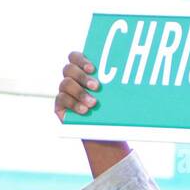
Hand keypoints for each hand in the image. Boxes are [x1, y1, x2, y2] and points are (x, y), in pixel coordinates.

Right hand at [55, 50, 131, 177]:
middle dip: (82, 76)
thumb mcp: (115, 96)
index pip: (74, 57)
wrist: (104, 133)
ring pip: (65, 83)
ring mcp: (64, 92)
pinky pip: (61, 99)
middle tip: (97, 86)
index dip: (81, 59)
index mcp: (82, 71)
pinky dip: (74, 104)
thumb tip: (130, 75)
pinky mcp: (60, 106)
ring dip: (80, 92)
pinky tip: (84, 110)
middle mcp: (71, 80)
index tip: (94, 68)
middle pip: (68, 69)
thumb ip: (116, 84)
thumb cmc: (111, 110)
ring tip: (93, 103)